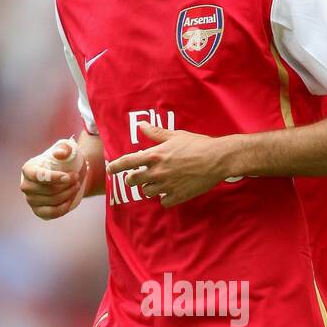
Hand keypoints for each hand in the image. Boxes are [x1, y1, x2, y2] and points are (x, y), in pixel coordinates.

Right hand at [20, 139, 88, 219]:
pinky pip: (51, 213)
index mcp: (28, 169)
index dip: (55, 178)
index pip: (38, 176)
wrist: (62, 176)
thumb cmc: (61, 161)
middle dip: (67, 186)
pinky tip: (70, 200)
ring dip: (69, 194)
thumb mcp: (64, 150)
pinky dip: (63, 208)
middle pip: (49, 190)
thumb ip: (63, 148)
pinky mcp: (38, 211)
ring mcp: (31, 200)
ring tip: (77, 186)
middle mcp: (26, 186)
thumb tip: (61, 154)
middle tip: (77, 179)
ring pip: (53, 201)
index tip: (70, 177)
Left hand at [104, 123, 230, 207]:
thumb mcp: (175, 135)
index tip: (110, 169)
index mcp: (154, 155)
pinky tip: (171, 191)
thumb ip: (156, 133)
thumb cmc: (197, 144)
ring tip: (158, 182)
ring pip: (148, 192)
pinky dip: (165, 198)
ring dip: (150, 187)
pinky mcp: (177, 196)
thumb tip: (141, 125)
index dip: (115, 166)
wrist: (217, 159)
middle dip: (132, 179)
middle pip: (133, 181)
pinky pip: (164, 202)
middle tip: (136, 177)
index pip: (127, 162)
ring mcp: (167, 186)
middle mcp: (157, 172)